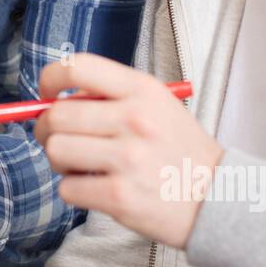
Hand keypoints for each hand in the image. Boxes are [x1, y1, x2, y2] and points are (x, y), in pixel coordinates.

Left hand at [34, 53, 222, 248]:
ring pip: (56, 151)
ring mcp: (127, 159)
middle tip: (56, 139)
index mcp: (142, 90)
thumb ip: (110, 96)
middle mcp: (135, 119)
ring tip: (82, 166)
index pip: (78, 67)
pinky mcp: (119, 196)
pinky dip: (74, 191)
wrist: (219, 199)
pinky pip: (67, 189)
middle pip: (56, 115)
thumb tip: (52, 101)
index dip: (50, 79)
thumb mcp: (158, 106)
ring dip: (60, 162)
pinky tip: (96, 188)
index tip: (48, 96)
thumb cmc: (180, 151)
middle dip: (46, 129)